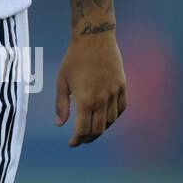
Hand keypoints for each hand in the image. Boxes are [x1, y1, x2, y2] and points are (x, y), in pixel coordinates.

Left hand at [54, 31, 126, 145]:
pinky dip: (113, 117)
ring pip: (110, 121)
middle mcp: (102, 100)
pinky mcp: (123, 86)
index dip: (77, 140)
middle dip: (88, 138)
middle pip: (98, 129)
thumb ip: (61, 104)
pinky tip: (105, 117)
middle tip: (80, 139)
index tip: (71, 143)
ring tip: (91, 129)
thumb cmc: (74, 58)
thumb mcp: (62, 81)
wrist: (94, 39)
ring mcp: (115, 93)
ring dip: (101, 129)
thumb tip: (59, 124)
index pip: (83, 129)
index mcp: (86, 100)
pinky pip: (121, 109)